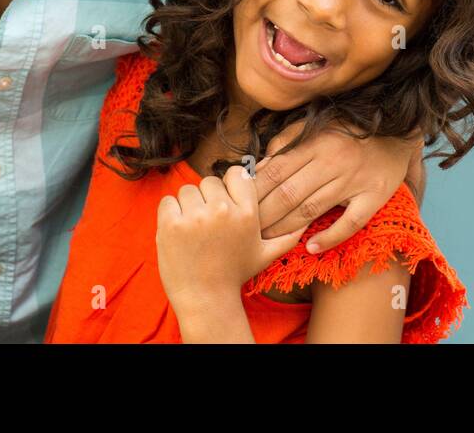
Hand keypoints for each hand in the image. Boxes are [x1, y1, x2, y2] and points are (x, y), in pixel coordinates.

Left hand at [156, 165, 305, 312]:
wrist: (206, 300)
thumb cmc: (235, 275)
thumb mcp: (265, 255)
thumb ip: (286, 236)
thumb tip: (305, 223)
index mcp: (246, 213)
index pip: (236, 173)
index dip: (229, 184)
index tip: (226, 199)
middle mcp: (222, 211)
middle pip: (209, 181)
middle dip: (208, 198)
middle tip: (209, 222)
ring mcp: (195, 217)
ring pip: (188, 189)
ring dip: (189, 205)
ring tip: (195, 229)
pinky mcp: (171, 224)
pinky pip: (168, 201)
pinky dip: (170, 213)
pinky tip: (179, 231)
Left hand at [254, 123, 420, 252]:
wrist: (398, 130)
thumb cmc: (350, 129)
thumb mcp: (316, 124)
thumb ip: (287, 141)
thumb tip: (260, 165)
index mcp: (315, 142)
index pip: (276, 171)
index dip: (255, 192)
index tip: (239, 206)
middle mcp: (333, 161)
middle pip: (289, 193)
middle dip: (264, 215)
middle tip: (246, 230)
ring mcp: (354, 181)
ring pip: (312, 209)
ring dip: (286, 228)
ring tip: (268, 241)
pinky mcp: (374, 197)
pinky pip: (350, 222)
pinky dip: (330, 237)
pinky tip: (310, 247)